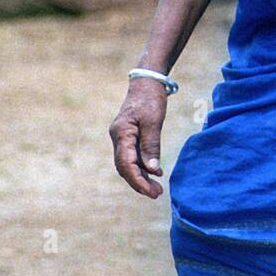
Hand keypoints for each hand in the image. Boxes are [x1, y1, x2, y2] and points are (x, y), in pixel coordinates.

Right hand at [109, 80, 168, 197]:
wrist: (146, 82)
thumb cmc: (150, 99)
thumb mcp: (154, 121)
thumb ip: (151, 145)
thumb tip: (152, 170)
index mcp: (121, 134)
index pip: (126, 164)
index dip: (138, 181)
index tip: (151, 192)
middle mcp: (118, 138)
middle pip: (125, 167)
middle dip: (139, 183)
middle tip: (157, 194)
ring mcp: (122, 138)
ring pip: (128, 164)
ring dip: (141, 178)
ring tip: (156, 189)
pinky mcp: (128, 138)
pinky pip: (132, 157)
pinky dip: (142, 168)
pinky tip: (154, 174)